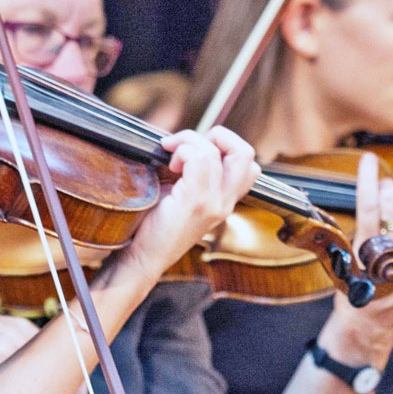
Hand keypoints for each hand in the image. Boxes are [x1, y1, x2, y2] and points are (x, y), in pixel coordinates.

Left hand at [119, 128, 259, 278]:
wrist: (143, 258)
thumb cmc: (155, 226)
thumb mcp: (182, 195)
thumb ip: (195, 174)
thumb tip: (188, 142)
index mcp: (225, 201)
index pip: (249, 164)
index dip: (225, 145)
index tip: (196, 151)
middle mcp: (225, 203)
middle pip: (245, 152)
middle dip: (216, 135)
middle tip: (188, 146)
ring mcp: (214, 204)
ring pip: (215, 151)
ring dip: (188, 142)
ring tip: (171, 158)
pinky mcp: (196, 203)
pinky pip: (199, 159)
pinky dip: (182, 150)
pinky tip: (169, 166)